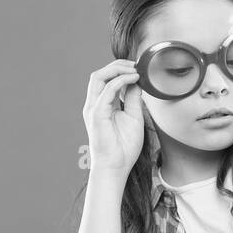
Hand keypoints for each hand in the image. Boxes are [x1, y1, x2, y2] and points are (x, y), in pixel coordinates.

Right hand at [82, 59, 144, 174]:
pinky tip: (133, 79)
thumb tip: (136, 81)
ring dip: (117, 69)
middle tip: (136, 65)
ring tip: (134, 70)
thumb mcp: (134, 116)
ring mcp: (93, 108)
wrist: (116, 167)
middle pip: (100, 74)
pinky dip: (120, 80)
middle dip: (118, 65)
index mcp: (102, 105)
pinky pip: (107, 90)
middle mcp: (94, 104)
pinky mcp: (96, 113)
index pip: (106, 79)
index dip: (121, 70)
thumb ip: (133, 98)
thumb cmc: (124, 147)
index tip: (138, 69)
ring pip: (99, 77)